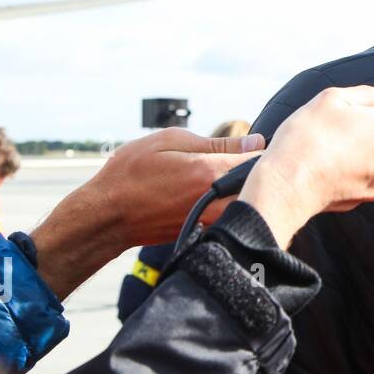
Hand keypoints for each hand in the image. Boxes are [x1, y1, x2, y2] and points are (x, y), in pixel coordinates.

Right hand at [31, 128, 264, 298]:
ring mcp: (212, 220)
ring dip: (249, 191)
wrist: (107, 217)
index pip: (262, 160)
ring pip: (250, 204)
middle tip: (247, 162)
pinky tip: (217, 197)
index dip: (266, 151)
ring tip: (230, 179)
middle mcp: (216, 200)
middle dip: (262, 173)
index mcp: (209, 172)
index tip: (260, 145)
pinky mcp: (205, 232)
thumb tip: (256, 141)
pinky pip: (233, 217)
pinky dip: (235, 206)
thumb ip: (217, 143)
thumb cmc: (131, 173)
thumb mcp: (169, 141)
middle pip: (262, 186)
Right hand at [241, 85, 373, 247]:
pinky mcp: (364, 199)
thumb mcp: (333, 98)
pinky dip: (353, 176)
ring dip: (365, 158)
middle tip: (348, 133)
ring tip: (335, 151)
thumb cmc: (307, 137)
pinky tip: (330, 169)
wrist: (287, 183)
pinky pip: (365, 182)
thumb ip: (371, 94)